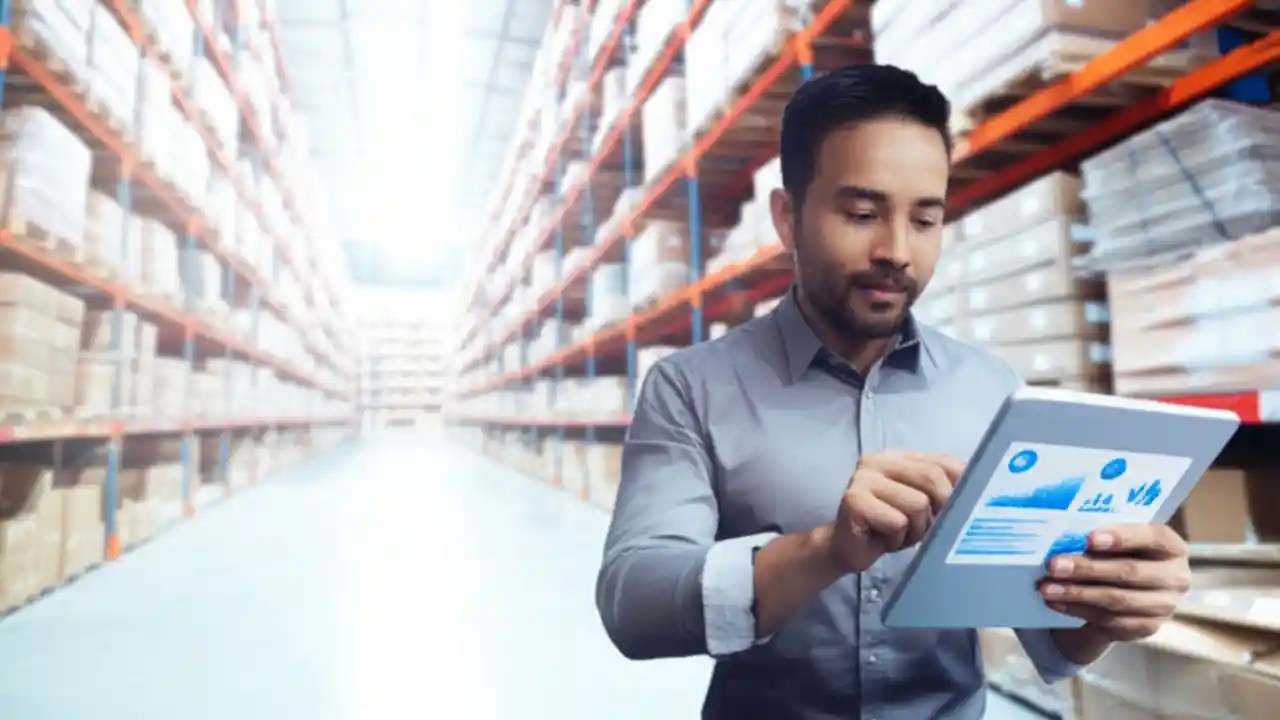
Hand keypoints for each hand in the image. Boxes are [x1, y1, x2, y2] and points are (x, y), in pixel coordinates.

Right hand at [824, 451, 964, 573]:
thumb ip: (940, 490)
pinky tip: (883, 539)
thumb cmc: (887, 526)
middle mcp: (878, 460)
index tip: (958, 510)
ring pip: (917, 504)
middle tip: (925, 529)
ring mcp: (863, 478)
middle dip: (939, 511)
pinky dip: (896, 539)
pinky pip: (897, 522)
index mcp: (898, 456)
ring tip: (900, 535)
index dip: (960, 488)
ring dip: (915, 530)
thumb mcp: (920, 504)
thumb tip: (977, 492)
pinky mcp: (854, 501)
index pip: (944, 462)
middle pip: (932, 478)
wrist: (844, 548)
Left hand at [1040, 524, 1190, 641]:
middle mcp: (1176, 577)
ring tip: (1046, 587)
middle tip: (1053, 565)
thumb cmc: (1118, 552)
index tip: (1088, 538)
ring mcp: (1164, 606)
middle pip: (1129, 572)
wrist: (1126, 587)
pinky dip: (1078, 610)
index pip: (1152, 537)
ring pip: (1116, 600)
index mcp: (1171, 546)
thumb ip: (1101, 535)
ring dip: (1077, 593)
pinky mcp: (1147, 627)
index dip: (1121, 537)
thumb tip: (1064, 536)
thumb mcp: (1117, 539)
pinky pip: (1109, 620)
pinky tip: (1055, 602)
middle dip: (1087, 568)